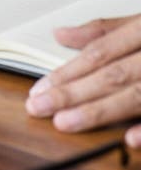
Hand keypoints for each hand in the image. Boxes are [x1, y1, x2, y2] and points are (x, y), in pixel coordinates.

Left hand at [25, 15, 140, 147]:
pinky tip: (129, 140)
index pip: (99, 53)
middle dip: (72, 93)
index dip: (66, 72)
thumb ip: (104, 30)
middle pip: (111, 75)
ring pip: (135, 95)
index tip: (38, 89)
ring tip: (64, 122)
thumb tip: (60, 34)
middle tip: (38, 107)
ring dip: (98, 111)